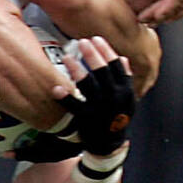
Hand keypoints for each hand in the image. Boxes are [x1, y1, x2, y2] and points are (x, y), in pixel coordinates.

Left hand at [52, 37, 134, 154]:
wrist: (109, 144)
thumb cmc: (116, 118)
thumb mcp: (126, 99)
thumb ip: (125, 79)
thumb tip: (122, 57)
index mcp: (125, 91)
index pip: (116, 66)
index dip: (106, 50)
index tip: (95, 39)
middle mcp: (114, 98)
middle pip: (102, 71)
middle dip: (91, 54)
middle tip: (81, 42)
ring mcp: (100, 108)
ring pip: (88, 85)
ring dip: (76, 69)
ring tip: (66, 57)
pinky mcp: (86, 118)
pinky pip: (74, 106)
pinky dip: (65, 97)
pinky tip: (55, 87)